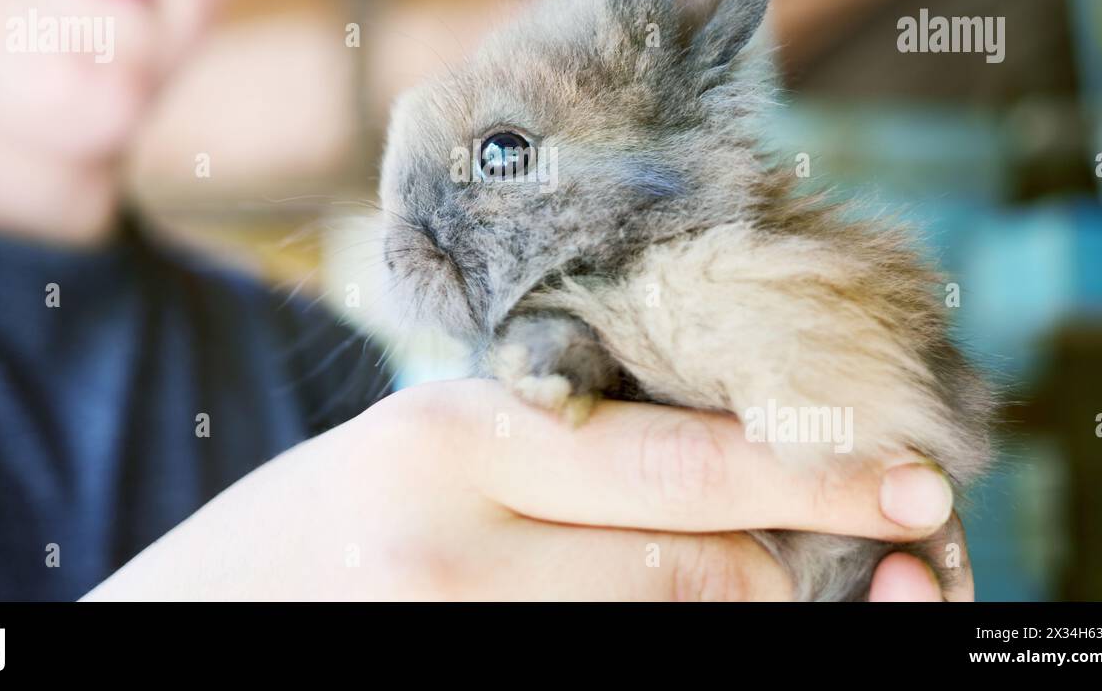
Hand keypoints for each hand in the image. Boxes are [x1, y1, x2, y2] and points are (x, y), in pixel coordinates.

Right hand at [83, 378, 969, 599]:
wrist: (185, 620)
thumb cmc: (312, 525)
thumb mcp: (430, 449)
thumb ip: (561, 446)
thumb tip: (735, 460)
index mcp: (448, 437)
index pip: (680, 460)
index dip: (815, 472)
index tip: (917, 482)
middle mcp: (452, 545)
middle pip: (699, 567)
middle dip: (804, 560)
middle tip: (887, 544)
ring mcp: (454, 635)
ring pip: (674, 636)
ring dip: (756, 610)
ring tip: (805, 579)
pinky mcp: (461, 688)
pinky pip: (613, 677)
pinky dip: (672, 651)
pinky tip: (697, 619)